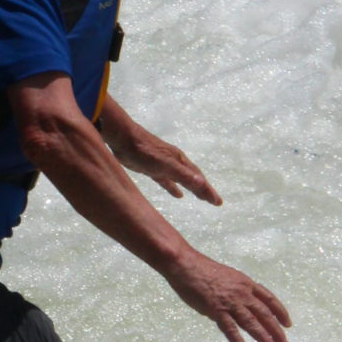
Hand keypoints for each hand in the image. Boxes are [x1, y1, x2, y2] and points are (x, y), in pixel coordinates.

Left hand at [104, 116, 221, 204]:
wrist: (123, 139)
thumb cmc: (144, 151)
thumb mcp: (165, 164)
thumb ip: (182, 174)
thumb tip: (202, 183)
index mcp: (180, 161)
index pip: (198, 179)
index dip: (208, 191)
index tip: (218, 202)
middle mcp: (175, 162)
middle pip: (193, 178)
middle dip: (203, 189)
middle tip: (214, 201)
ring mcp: (163, 165)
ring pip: (181, 179)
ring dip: (191, 188)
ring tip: (200, 197)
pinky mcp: (152, 168)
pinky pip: (167, 181)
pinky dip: (173, 188)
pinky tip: (178, 195)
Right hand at [165, 250, 291, 341]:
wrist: (186, 265)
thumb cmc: (202, 270)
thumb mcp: (228, 276)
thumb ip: (237, 290)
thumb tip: (241, 303)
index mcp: (246, 283)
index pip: (269, 299)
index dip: (280, 312)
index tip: (288, 324)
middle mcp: (242, 293)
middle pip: (265, 314)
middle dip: (276, 331)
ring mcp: (230, 302)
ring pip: (252, 324)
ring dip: (264, 338)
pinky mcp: (216, 311)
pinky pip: (231, 330)